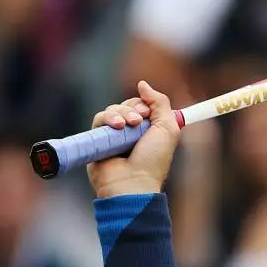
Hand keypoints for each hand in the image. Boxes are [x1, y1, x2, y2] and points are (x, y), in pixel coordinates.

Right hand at [87, 80, 181, 198]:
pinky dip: (107, 119)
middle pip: (128, 105)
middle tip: (139, 121)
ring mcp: (115, 136)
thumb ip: (160, 103)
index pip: (145, 105)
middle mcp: (133, 132)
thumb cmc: (153, 161)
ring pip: (113, 109)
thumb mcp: (168, 129)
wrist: (131, 182)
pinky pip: (99, 118)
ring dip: (121, 113)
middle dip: (134, 108)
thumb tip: (143, 84)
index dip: (146, 104)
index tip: (148, 112)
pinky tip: (116, 127)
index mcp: (151, 130)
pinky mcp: (98, 139)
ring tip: (127, 126)